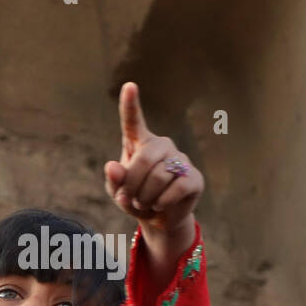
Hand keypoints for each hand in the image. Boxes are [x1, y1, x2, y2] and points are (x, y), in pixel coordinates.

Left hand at [103, 81, 203, 235]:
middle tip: (129, 199)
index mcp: (139, 143)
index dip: (130, 104)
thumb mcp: (118, 192)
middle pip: (146, 159)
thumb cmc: (134, 198)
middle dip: (133, 185)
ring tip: (143, 203)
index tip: (129, 86)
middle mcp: (161, 146)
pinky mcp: (194, 177)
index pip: (133, 121)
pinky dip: (163, 201)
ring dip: (146, 197)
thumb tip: (112, 167)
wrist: (158, 219)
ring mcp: (180, 159)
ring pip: (160, 176)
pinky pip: (177, 187)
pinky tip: (159, 204)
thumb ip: (114, 180)